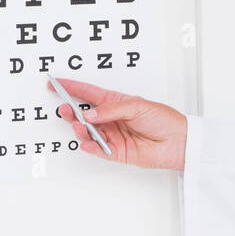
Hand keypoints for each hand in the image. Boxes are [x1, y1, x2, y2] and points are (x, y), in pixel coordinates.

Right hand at [47, 77, 187, 170]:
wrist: (178, 141)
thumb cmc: (164, 120)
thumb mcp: (137, 106)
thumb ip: (112, 109)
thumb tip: (89, 113)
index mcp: (117, 103)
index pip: (89, 93)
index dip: (72, 88)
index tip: (56, 84)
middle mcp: (112, 119)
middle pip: (84, 114)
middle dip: (72, 111)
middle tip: (65, 109)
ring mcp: (112, 135)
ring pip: (88, 132)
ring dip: (81, 129)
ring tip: (80, 125)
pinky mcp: (116, 151)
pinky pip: (97, 149)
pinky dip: (90, 146)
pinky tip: (87, 142)